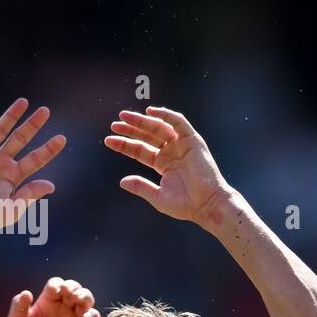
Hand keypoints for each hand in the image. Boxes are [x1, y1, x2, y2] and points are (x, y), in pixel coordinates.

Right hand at [0, 96, 65, 240]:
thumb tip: (51, 185)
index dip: (48, 149)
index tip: (62, 138)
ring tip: (23, 102)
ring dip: (11, 116)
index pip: (35, 159)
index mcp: (13, 176)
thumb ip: (29, 195)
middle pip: (20, 139)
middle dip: (32, 125)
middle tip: (45, 111)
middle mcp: (0, 162)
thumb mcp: (10, 210)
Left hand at [6, 278, 100, 316]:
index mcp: (47, 303)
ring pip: (87, 300)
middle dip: (74, 288)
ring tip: (80, 305)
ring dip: (86, 298)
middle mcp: (63, 308)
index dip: (57, 285)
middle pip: (74, 288)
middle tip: (70, 295)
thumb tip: (26, 293)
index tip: (54, 292)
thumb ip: (18, 309)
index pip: (56, 285)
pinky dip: (93, 316)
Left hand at [105, 107, 229, 222]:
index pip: (140, 150)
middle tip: (114, 124)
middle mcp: (171, 152)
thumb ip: (140, 187)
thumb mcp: (157, 196)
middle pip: (147, 136)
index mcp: (163, 164)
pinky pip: (179, 123)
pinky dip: (166, 115)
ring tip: (124, 117)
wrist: (207, 205)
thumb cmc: (185, 204)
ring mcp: (182, 145)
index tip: (108, 140)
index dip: (124, 144)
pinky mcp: (193, 141)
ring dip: (142, 120)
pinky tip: (150, 112)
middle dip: (131, 129)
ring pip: (159, 127)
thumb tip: (121, 182)